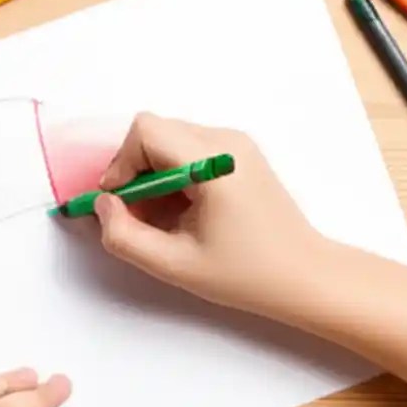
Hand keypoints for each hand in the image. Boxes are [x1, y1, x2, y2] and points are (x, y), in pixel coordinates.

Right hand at [93, 113, 326, 319]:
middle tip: (136, 214)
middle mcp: (226, 140)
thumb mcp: (174, 264)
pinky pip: (190, 148)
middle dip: (134, 169)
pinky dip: (173, 173)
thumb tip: (102, 205)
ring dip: (153, 172)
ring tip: (162, 217)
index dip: (121, 164)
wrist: (304, 275)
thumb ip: (124, 236)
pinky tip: (183, 210)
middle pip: (156, 131)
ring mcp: (237, 143)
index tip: (119, 202)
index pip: (146, 131)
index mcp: (214, 162)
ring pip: (170, 138)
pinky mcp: (241, 153)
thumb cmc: (245, 274)